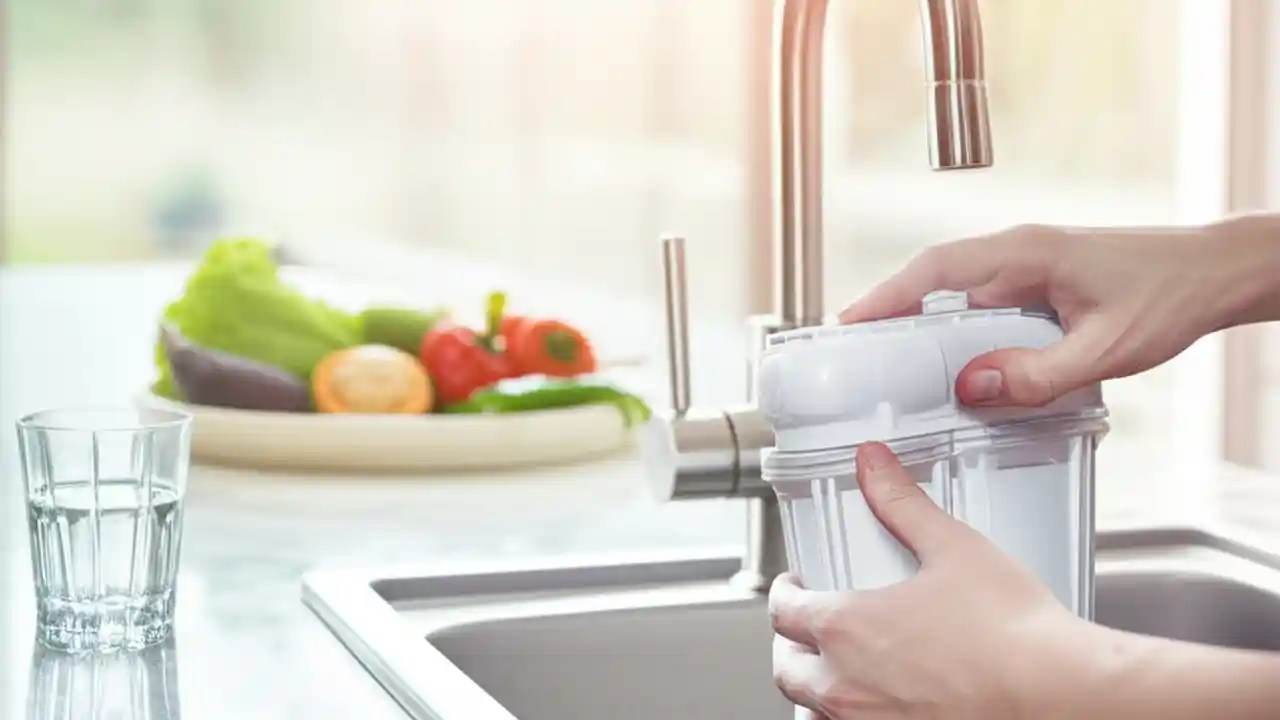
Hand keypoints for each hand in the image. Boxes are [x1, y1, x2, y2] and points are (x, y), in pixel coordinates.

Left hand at [768, 442, 1095, 718]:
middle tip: (808, 629)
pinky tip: (873, 707)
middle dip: (791, 645)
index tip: (796, 587)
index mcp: (846, 628)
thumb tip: (873, 464)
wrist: (1059, 696)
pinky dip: (849, 719)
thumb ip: (902, 503)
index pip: (783, 611)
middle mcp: (844, 685)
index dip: (785, 593)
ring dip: (816, 689)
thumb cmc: (1014, 632)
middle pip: (787, 669)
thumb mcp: (952, 548)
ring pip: (813, 711)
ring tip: (836, 672)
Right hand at [838, 215, 1279, 406]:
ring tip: (894, 360)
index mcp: (1028, 253)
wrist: (1217, 273)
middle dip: (892, 310)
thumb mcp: (1104, 349)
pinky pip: (984, 302)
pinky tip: (957, 358)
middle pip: (936, 277)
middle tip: (857, 350)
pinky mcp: (1041, 280)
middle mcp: (1021, 251)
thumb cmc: (1172, 295)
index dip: (888, 294)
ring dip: (924, 320)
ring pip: (959, 291)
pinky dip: (959, 327)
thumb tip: (972, 386)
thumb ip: (1035, 374)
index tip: (852, 320)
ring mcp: (1029, 264)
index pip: (937, 269)